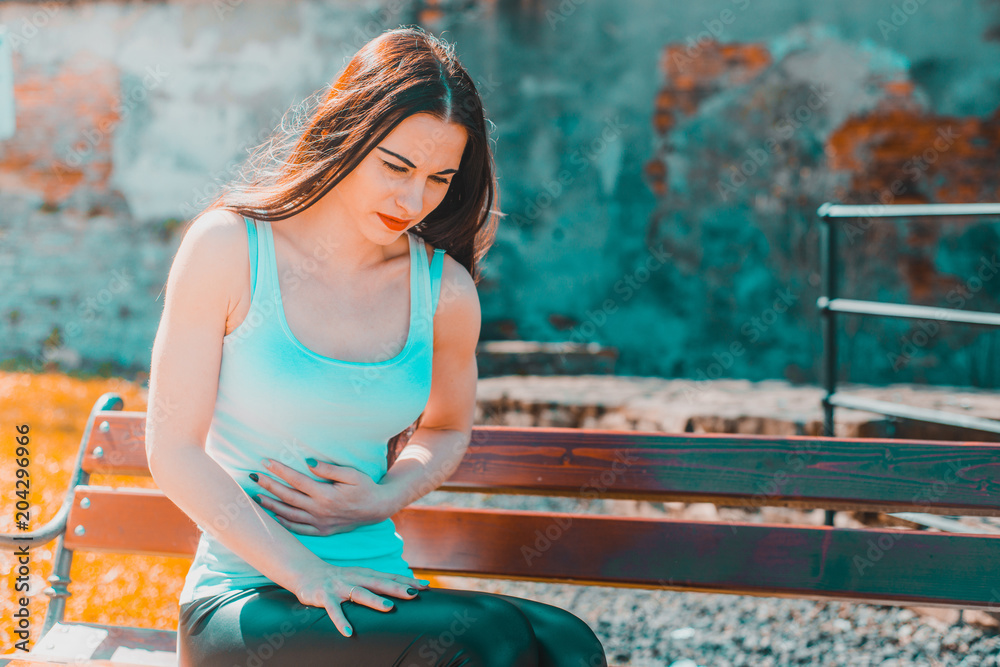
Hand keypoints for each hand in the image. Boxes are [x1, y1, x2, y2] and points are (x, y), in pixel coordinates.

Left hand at [250, 458, 393, 535]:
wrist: (377, 508)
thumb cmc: (365, 487)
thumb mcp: (352, 474)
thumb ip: (329, 469)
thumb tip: (307, 461)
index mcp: (326, 495)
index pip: (297, 480)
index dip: (279, 470)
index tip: (265, 461)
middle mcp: (320, 511)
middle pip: (288, 497)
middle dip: (269, 486)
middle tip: (253, 476)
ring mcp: (320, 523)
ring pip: (289, 515)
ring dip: (272, 505)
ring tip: (256, 497)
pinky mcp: (322, 531)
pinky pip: (298, 529)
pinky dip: (284, 523)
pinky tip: (273, 516)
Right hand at [292, 562, 429, 637]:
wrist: (307, 573)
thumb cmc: (339, 578)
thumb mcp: (360, 578)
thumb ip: (378, 583)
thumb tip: (403, 590)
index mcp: (366, 574)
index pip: (390, 577)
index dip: (408, 581)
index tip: (426, 586)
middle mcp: (355, 577)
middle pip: (379, 582)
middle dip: (397, 588)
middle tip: (414, 595)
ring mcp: (340, 586)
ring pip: (359, 592)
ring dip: (374, 600)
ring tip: (388, 608)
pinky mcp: (324, 596)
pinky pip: (333, 610)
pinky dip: (341, 621)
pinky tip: (348, 632)